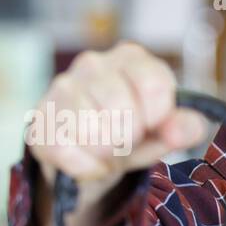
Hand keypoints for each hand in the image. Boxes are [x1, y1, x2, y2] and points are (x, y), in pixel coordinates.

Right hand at [26, 41, 207, 189]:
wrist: (91, 157)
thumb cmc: (133, 134)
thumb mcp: (166, 131)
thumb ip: (184, 128)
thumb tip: (185, 129)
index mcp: (132, 58)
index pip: (154, 84)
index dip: (157, 117)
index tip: (152, 125)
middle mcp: (94, 63)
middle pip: (122, 109)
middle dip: (130, 137)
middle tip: (126, 141)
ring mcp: (62, 87)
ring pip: (91, 129)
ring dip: (106, 154)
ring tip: (107, 150)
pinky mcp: (39, 118)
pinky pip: (65, 149)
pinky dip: (84, 167)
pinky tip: (87, 161)